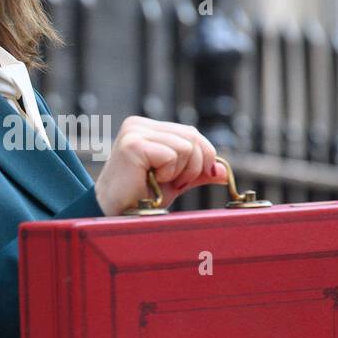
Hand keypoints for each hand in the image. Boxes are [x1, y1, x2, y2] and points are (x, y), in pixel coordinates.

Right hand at [93, 116, 228, 215]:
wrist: (115, 213)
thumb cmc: (141, 197)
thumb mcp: (175, 180)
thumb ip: (198, 171)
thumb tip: (223, 171)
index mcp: (148, 127)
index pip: (191, 133)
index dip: (201, 156)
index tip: (187, 179)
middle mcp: (139, 124)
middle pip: (192, 137)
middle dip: (193, 166)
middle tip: (173, 183)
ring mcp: (134, 132)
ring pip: (186, 146)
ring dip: (179, 172)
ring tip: (158, 181)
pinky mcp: (133, 144)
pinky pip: (172, 155)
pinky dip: (168, 173)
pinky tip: (150, 180)